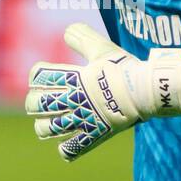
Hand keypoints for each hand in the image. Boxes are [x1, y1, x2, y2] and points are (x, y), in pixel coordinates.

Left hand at [25, 23, 180, 161]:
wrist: (147, 91)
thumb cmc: (125, 69)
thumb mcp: (103, 49)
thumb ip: (83, 38)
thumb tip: (67, 30)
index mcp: (75, 78)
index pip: (41, 77)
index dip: (36, 76)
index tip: (39, 76)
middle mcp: (75, 99)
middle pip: (38, 104)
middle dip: (33, 103)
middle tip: (37, 102)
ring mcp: (84, 119)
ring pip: (49, 128)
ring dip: (43, 127)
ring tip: (46, 125)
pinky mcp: (95, 135)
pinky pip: (73, 149)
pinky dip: (66, 150)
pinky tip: (64, 146)